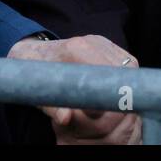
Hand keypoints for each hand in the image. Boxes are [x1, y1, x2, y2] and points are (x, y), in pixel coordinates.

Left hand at [7, 34, 142, 144]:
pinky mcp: (109, 45)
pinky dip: (123, 80)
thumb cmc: (35, 71)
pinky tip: (113, 91)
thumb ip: (53, 105)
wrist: (32, 50)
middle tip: (106, 112)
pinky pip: (127, 64)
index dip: (106, 96)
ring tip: (109, 103)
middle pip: (121, 71)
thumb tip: (66, 119)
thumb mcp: (38, 89)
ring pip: (129, 68)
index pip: (103, 72)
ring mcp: (102, 41)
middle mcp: (92, 41)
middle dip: (117, 95)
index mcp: (75, 48)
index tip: (97, 112)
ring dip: (123, 87)